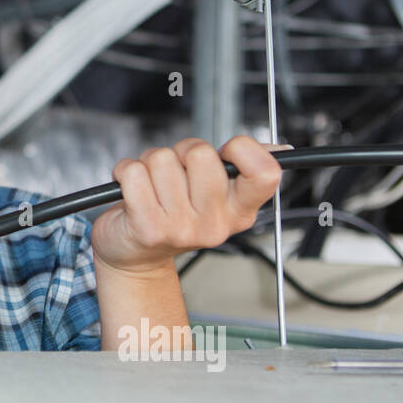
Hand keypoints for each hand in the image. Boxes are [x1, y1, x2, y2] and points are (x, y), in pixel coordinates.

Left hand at [91, 135, 286, 274]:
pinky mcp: (149, 229)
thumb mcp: (215, 198)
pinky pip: (133, 172)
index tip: (224, 152)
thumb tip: (279, 149)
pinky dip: (124, 171)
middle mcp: (215, 224)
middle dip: (180, 151)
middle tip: (173, 173)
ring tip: (151, 186)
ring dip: (148, 163)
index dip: (242, 148)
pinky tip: (130, 190)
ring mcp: (182, 229)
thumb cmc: (173, 216)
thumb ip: (242, 170)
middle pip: (200, 153)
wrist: (136, 255)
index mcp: (240, 212)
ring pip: (162, 159)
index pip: (265, 172)